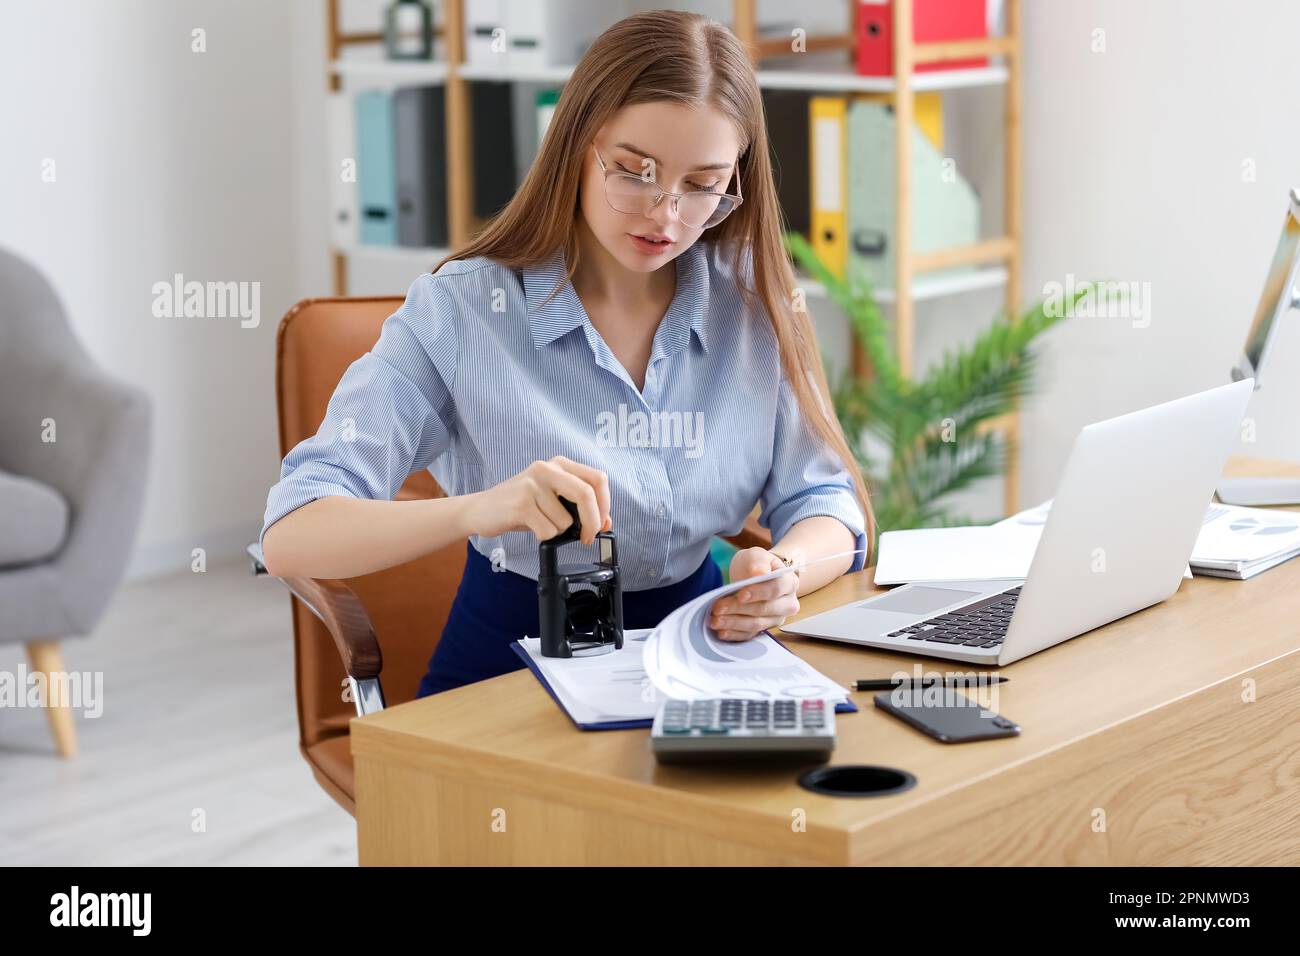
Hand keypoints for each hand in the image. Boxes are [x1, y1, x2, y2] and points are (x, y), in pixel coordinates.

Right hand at [463, 456, 611, 545]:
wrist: (481, 509)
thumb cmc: (521, 506)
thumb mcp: (553, 501)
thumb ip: (580, 508)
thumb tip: (607, 522)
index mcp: (560, 464)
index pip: (597, 479)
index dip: (605, 504)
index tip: (601, 523)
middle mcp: (547, 468)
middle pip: (586, 495)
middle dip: (592, 522)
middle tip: (587, 538)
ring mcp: (533, 484)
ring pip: (565, 520)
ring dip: (557, 531)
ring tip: (539, 522)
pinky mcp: (521, 503)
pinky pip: (548, 530)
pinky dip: (543, 536)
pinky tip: (529, 526)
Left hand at [708, 547, 799, 641]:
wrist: (755, 575)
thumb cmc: (757, 565)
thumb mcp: (757, 555)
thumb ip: (759, 562)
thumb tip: (759, 573)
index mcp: (789, 583)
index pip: (775, 590)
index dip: (758, 593)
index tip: (740, 595)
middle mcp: (787, 604)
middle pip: (764, 609)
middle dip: (739, 609)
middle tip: (718, 607)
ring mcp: (776, 618)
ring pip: (756, 624)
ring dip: (734, 623)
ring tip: (715, 620)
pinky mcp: (763, 629)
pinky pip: (750, 635)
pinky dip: (734, 634)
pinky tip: (721, 632)